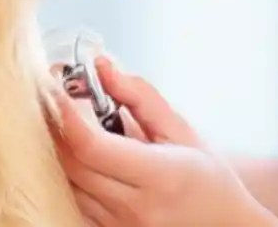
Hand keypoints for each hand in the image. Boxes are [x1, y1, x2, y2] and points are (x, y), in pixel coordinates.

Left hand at [48, 57, 277, 226]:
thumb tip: (103, 67)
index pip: (93, 146)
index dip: (67, 115)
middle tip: (56, 96)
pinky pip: (74, 202)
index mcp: (159, 176)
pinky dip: (71, 176)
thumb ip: (140, 97)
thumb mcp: (181, 130)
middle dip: (57, 126)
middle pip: (72, 164)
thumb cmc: (207, 176)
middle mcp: (135, 208)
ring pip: (67, 184)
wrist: (221, 224)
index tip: (56, 87)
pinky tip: (83, 157)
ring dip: (62, 150)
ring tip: (72, 122)